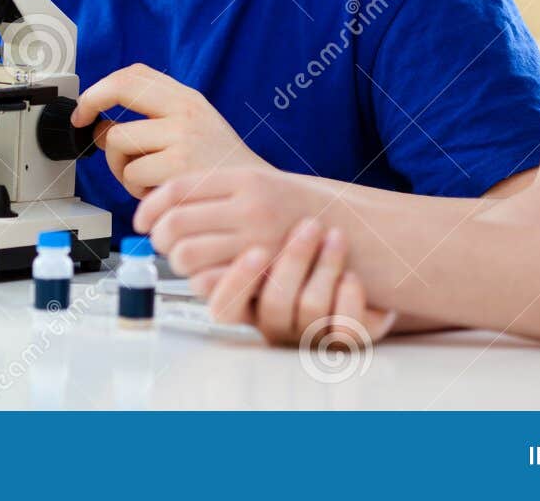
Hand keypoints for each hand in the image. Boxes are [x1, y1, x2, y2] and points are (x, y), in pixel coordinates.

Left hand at [70, 64, 268, 197]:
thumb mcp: (193, 131)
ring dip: (121, 168)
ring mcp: (182, 136)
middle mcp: (185, 110)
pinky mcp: (177, 166)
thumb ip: (151, 122)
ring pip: (117, 141)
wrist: (255, 198)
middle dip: (92, 109)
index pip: (134, 74)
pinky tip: (158, 193)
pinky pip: (131, 174)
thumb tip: (98, 128)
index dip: (100, 87)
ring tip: (147, 180)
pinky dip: (136, 190)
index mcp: (188, 99)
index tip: (87, 106)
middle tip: (88, 131)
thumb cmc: (219, 169)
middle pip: (119, 93)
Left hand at [136, 166, 328, 279]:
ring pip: (185, 256)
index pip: (177, 189)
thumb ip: (215, 190)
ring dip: (178, 262)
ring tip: (186, 260)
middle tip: (162, 243)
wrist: (355, 234)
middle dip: (159, 238)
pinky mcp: (266, 276)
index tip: (142, 220)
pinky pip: (209, 284)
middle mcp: (251, 207)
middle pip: (173, 225)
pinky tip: (210, 277)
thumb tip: (158, 203)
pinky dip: (201, 283)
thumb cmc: (296, 210)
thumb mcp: (260, 182)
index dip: (149, 207)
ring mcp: (260, 243)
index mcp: (245, 178)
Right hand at [207, 218, 396, 346]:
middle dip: (293, 261)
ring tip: (336, 234)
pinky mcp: (345, 339)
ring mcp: (308, 334)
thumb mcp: (258, 241)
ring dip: (327, 266)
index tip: (257, 249)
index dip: (236, 282)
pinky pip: (346, 327)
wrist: (356, 271)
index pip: (225, 307)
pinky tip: (352, 275)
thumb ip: (223, 225)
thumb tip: (183, 200)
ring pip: (312, 308)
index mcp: (247, 305)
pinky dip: (349, 296)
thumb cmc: (295, 248)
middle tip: (309, 224)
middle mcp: (274, 324)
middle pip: (273, 304)